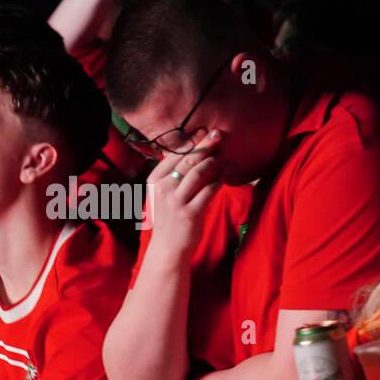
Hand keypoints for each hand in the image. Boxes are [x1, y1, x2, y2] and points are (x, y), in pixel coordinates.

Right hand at [143, 129, 223, 261]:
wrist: (167, 248)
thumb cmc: (168, 218)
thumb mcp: (161, 194)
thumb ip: (171, 173)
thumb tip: (190, 149)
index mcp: (154, 180)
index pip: (174, 155)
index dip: (191, 142)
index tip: (203, 131)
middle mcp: (163, 189)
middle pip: (187, 160)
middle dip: (205, 145)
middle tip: (219, 134)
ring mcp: (176, 202)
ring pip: (198, 173)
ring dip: (213, 162)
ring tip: (223, 155)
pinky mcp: (190, 214)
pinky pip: (208, 191)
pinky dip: (218, 181)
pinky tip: (224, 175)